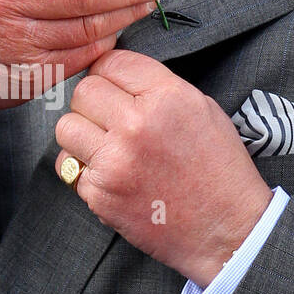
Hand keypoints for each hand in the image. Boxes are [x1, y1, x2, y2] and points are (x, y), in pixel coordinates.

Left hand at [54, 49, 273, 287]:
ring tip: (104, 147)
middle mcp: (136, 125)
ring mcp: (114, 162)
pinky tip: (111, 178)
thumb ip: (158, 88)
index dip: (110, 74)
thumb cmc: (219, 171)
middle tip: (108, 119)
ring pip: (66, 128)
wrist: (227, 230)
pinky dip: (85, 172)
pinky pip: (69, 168)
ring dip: (80, 136)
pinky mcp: (100, 194)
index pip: (111, 62)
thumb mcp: (203, 110)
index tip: (114, 87)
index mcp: (167, 98)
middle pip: (83, 92)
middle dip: (93, 103)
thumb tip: (118, 76)